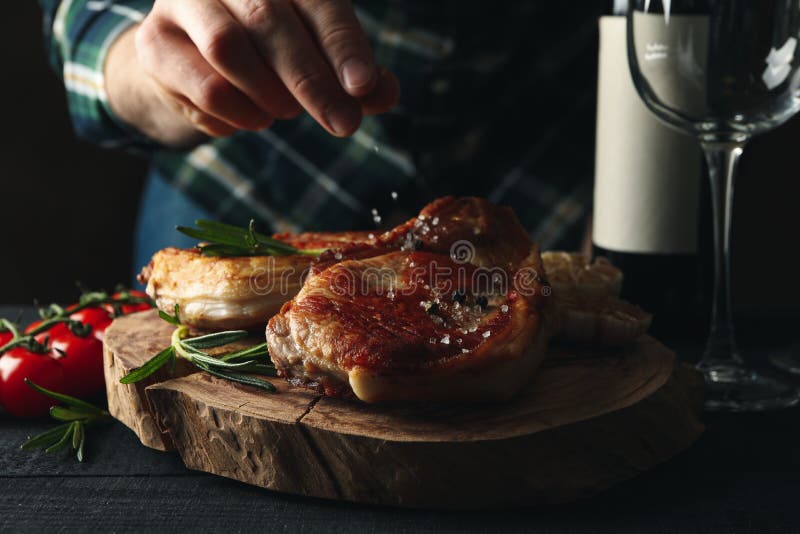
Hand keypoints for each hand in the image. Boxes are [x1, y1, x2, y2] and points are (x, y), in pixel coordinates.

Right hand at [106, 0, 399, 143]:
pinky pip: (204, 86)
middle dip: (312, 80)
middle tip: (343, 124)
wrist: (188, 62)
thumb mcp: (318, 59)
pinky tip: (252, 119)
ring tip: (285, 112)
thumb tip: (384, 93)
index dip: (343, 45)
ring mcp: (184, 3)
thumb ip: (352, 76)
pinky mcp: (156, 43)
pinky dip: (238, 115)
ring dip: (269, 94)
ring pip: (228, 49)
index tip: (364, 86)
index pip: (317, 2)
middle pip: (270, 21)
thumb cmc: (267, 56)